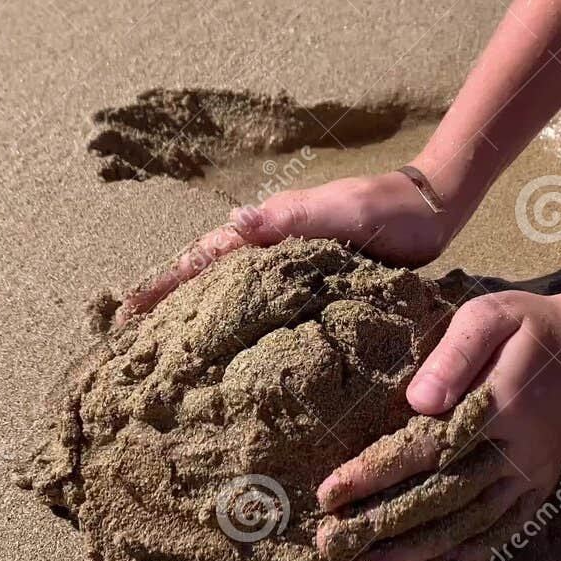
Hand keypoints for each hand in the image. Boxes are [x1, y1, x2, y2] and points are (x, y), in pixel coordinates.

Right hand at [115, 167, 464, 324]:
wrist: (432, 209)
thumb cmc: (388, 207)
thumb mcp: (343, 211)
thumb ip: (292, 217)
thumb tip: (234, 220)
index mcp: (270, 229)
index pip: (206, 257)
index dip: (167, 283)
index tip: (128, 310)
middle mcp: (273, 249)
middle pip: (210, 277)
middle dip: (170, 303)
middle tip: (129, 339)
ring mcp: (292, 268)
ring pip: (234, 294)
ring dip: (199, 317)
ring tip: (167, 353)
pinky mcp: (314, 285)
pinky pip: (264, 307)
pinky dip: (239, 324)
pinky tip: (232, 353)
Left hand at [316, 289, 560, 560]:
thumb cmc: (531, 326)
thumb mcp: (492, 317)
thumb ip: (455, 355)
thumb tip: (417, 402)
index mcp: (498, 406)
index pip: (423, 449)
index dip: (374, 474)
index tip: (329, 494)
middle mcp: (516, 449)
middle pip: (442, 496)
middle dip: (384, 523)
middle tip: (334, 545)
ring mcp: (532, 472)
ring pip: (471, 521)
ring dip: (421, 548)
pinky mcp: (543, 483)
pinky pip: (509, 527)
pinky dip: (475, 552)